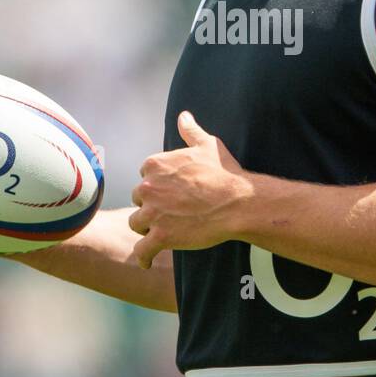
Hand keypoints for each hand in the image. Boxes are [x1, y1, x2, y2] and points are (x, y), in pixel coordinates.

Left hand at [128, 111, 253, 268]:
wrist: (238, 202)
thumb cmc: (224, 173)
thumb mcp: (207, 145)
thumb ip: (190, 131)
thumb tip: (183, 115)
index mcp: (154, 164)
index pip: (144, 176)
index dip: (157, 184)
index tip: (171, 191)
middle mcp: (148, 187)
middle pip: (139, 199)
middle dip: (151, 205)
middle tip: (170, 212)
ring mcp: (153, 213)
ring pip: (137, 223)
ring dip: (146, 228)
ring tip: (161, 232)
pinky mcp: (160, 236)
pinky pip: (142, 250)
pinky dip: (143, 256)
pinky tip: (146, 260)